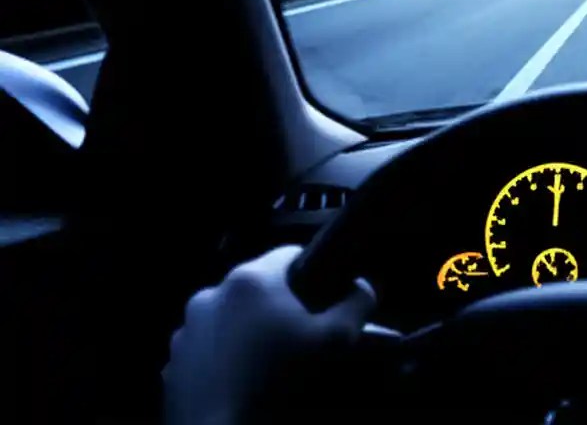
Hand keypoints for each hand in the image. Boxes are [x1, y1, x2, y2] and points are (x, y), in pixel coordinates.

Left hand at [163, 245, 375, 424]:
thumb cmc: (279, 380)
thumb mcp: (335, 341)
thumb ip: (356, 304)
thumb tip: (363, 287)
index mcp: (250, 280)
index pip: (290, 254)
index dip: (314, 274)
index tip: (326, 300)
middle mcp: (211, 295)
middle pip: (258, 288)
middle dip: (280, 307)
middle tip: (302, 338)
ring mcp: (187, 330)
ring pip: (230, 318)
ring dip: (249, 332)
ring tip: (270, 363)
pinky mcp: (174, 363)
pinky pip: (208, 349)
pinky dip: (226, 358)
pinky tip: (243, 381)